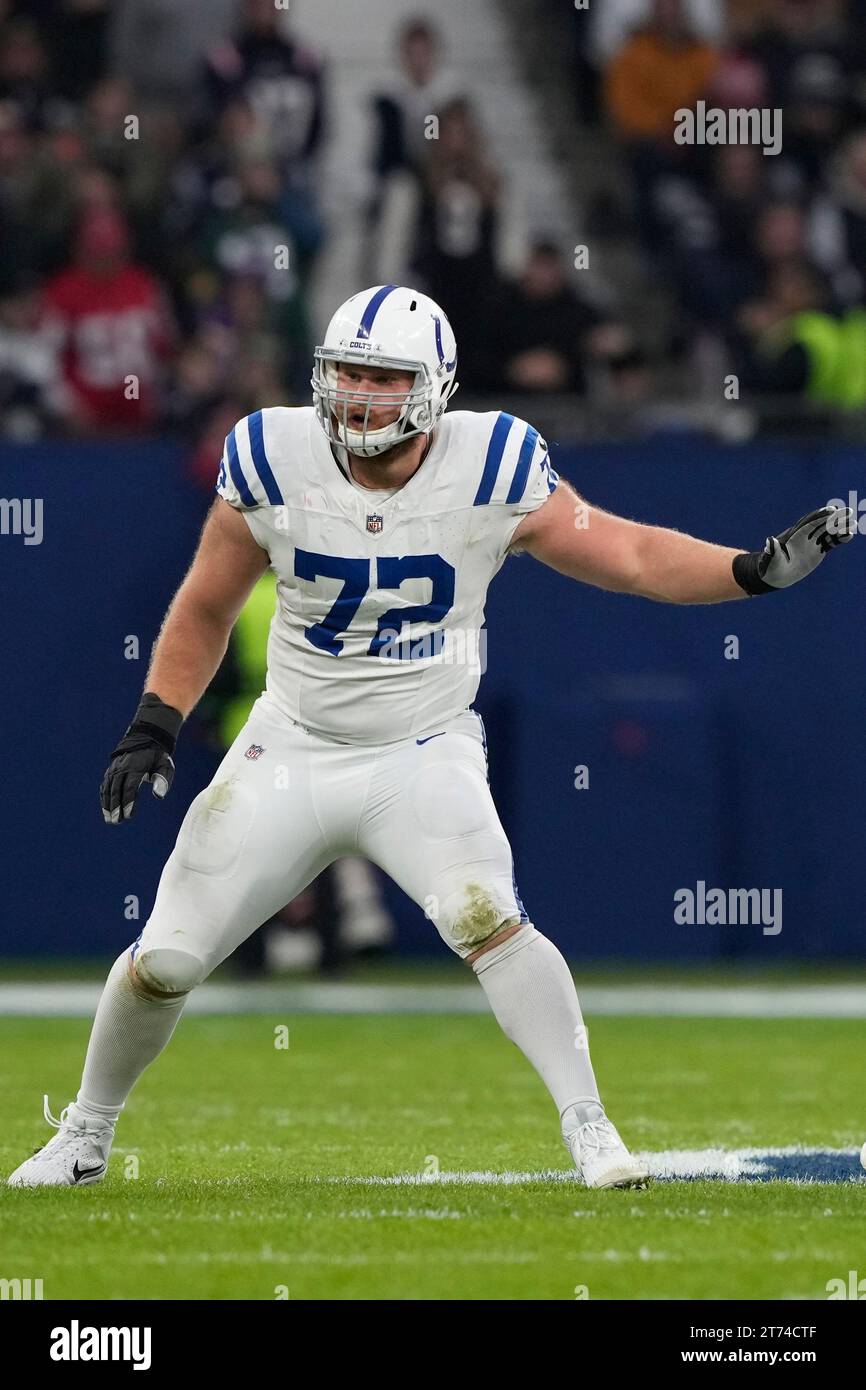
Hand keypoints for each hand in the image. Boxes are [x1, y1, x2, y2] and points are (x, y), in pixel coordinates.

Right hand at [100, 693, 181, 823]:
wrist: (146, 738)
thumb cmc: (158, 755)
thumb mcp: (166, 765)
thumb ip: (163, 780)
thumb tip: (159, 796)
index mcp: (135, 766)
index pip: (130, 787)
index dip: (128, 802)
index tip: (128, 815)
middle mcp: (122, 767)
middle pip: (116, 789)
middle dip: (115, 806)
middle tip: (116, 821)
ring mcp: (115, 768)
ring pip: (108, 788)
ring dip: (107, 804)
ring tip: (109, 819)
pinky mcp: (111, 770)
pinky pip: (105, 784)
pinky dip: (104, 796)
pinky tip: (106, 808)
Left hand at [734, 505, 855, 594]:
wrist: (777, 575)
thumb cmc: (772, 567)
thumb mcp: (771, 558)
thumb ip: (772, 550)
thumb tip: (769, 540)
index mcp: (795, 535)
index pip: (809, 523)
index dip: (820, 516)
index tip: (832, 510)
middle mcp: (805, 536)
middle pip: (821, 524)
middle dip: (834, 517)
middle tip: (848, 511)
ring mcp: (813, 542)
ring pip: (828, 531)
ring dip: (840, 527)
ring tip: (854, 523)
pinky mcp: (818, 550)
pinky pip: (830, 542)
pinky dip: (839, 539)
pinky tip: (849, 535)